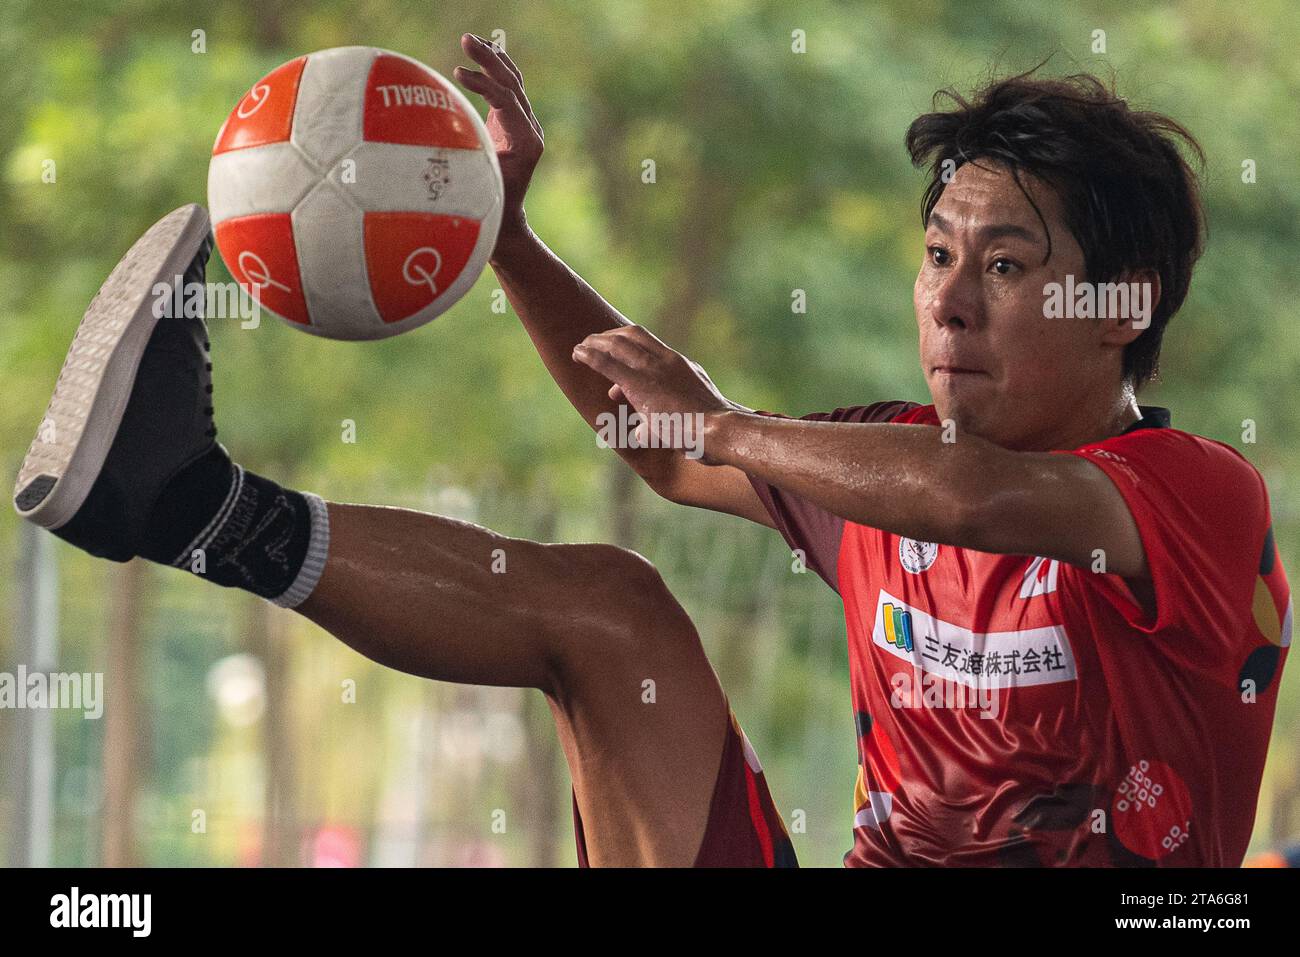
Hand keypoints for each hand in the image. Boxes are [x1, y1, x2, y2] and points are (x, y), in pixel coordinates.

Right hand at [453, 34, 542, 247]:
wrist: (506, 226)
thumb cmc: (486, 213)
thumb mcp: (473, 187)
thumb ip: (463, 164)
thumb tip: (435, 143)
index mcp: (525, 145)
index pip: (507, 102)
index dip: (484, 85)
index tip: (458, 73)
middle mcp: (531, 132)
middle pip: (513, 85)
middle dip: (489, 60)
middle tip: (466, 41)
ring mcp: (524, 127)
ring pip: (512, 84)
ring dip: (492, 60)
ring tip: (471, 40)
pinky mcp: (513, 125)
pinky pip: (507, 91)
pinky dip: (493, 71)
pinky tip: (481, 55)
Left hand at [572, 325, 737, 463]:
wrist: (717, 430)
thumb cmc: (707, 431)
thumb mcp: (687, 419)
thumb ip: (662, 422)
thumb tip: (641, 433)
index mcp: (680, 366)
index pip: (651, 344)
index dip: (628, 345)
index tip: (614, 354)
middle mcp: (667, 361)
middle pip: (633, 335)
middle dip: (609, 338)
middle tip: (593, 343)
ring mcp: (654, 369)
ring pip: (618, 344)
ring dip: (596, 343)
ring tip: (580, 348)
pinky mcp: (639, 384)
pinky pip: (609, 363)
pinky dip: (591, 356)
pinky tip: (577, 354)